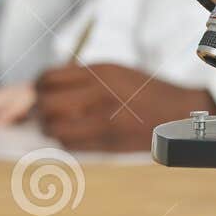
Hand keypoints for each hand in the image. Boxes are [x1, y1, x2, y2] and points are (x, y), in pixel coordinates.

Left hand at [35, 64, 211, 151]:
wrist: (178, 112)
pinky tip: (74, 136)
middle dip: (39, 111)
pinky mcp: (109, 141)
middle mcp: (99, 93)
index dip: (37, 87)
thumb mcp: (113, 72)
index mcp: (99, 71)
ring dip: (51, 129)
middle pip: (46, 104)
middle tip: (44, 113)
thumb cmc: (144, 92)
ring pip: (55, 128)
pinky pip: (72, 144)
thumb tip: (45, 88)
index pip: (48, 78)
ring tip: (58, 126)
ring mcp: (103, 118)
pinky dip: (66, 142)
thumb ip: (81, 78)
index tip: (40, 92)